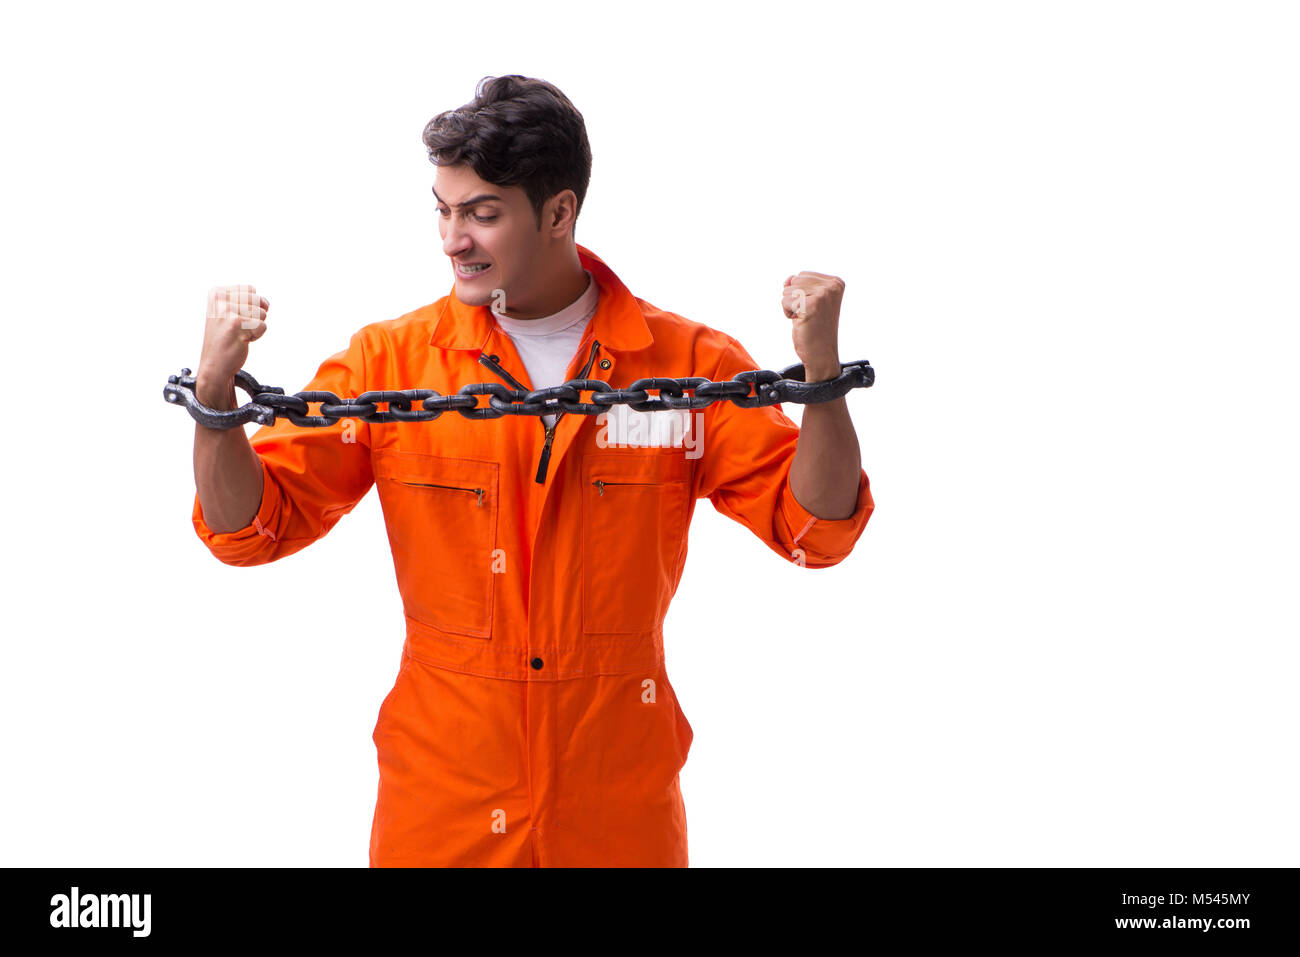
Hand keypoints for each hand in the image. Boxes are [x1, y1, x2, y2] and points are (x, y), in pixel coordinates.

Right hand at [198, 285, 268, 402]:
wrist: (215, 364)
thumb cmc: (224, 339)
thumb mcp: (228, 312)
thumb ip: (246, 300)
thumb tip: (267, 303)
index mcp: (216, 293)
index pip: (250, 289)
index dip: (250, 306)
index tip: (234, 318)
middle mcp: (220, 300)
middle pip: (258, 300)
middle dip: (255, 316)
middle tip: (238, 327)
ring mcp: (228, 312)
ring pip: (262, 313)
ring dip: (255, 326)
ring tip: (239, 334)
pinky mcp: (237, 325)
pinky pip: (263, 326)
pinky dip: (256, 336)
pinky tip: (241, 340)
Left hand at [781, 271, 844, 380]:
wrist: (821, 354)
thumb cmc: (815, 328)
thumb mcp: (809, 300)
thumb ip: (800, 285)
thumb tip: (788, 279)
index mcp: (836, 282)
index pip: (802, 275)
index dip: (801, 293)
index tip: (813, 308)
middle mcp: (832, 286)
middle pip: (794, 280)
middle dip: (794, 299)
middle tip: (808, 314)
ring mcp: (823, 295)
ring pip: (788, 290)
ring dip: (791, 306)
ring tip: (805, 318)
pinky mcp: (812, 305)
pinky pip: (785, 301)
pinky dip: (787, 313)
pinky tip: (801, 322)